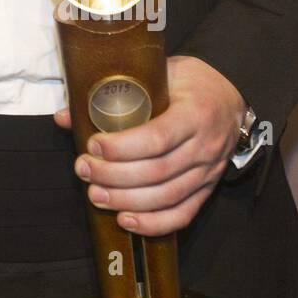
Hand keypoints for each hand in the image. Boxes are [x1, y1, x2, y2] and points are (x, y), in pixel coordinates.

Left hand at [53, 55, 245, 235]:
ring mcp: (208, 172)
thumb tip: (66, 115)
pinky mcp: (207, 189)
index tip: (93, 145)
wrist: (231, 94)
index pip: (157, 138)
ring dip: (126, 201)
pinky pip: (183, 214)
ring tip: (95, 195)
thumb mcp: (160, 73)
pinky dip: (153, 223)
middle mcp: (204, 147)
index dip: (122, 147)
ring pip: (167, 197)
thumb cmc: (190, 81)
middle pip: (158, 172)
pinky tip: (126, 220)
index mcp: (195, 113)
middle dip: (114, 176)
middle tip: (83, 169)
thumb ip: (117, 92)